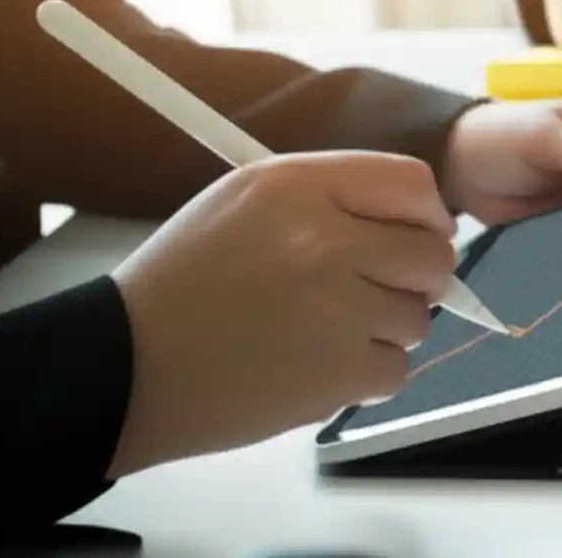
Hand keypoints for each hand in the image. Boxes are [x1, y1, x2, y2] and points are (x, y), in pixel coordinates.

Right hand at [105, 152, 455, 476]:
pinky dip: (365, 375)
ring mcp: (335, 310)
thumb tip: (426, 222)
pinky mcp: (337, 373)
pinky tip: (314, 365)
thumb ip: (334, 197)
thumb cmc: (187, 281)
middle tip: (375, 289)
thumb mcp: (245, 201)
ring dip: (383, 329)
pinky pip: (396, 370)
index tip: (418, 233)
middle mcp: (322, 240)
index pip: (414, 186)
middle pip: (434, 256)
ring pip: (418, 318)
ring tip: (321, 330)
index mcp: (297, 186)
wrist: (127, 366)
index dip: (427, 215)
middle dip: (416, 277)